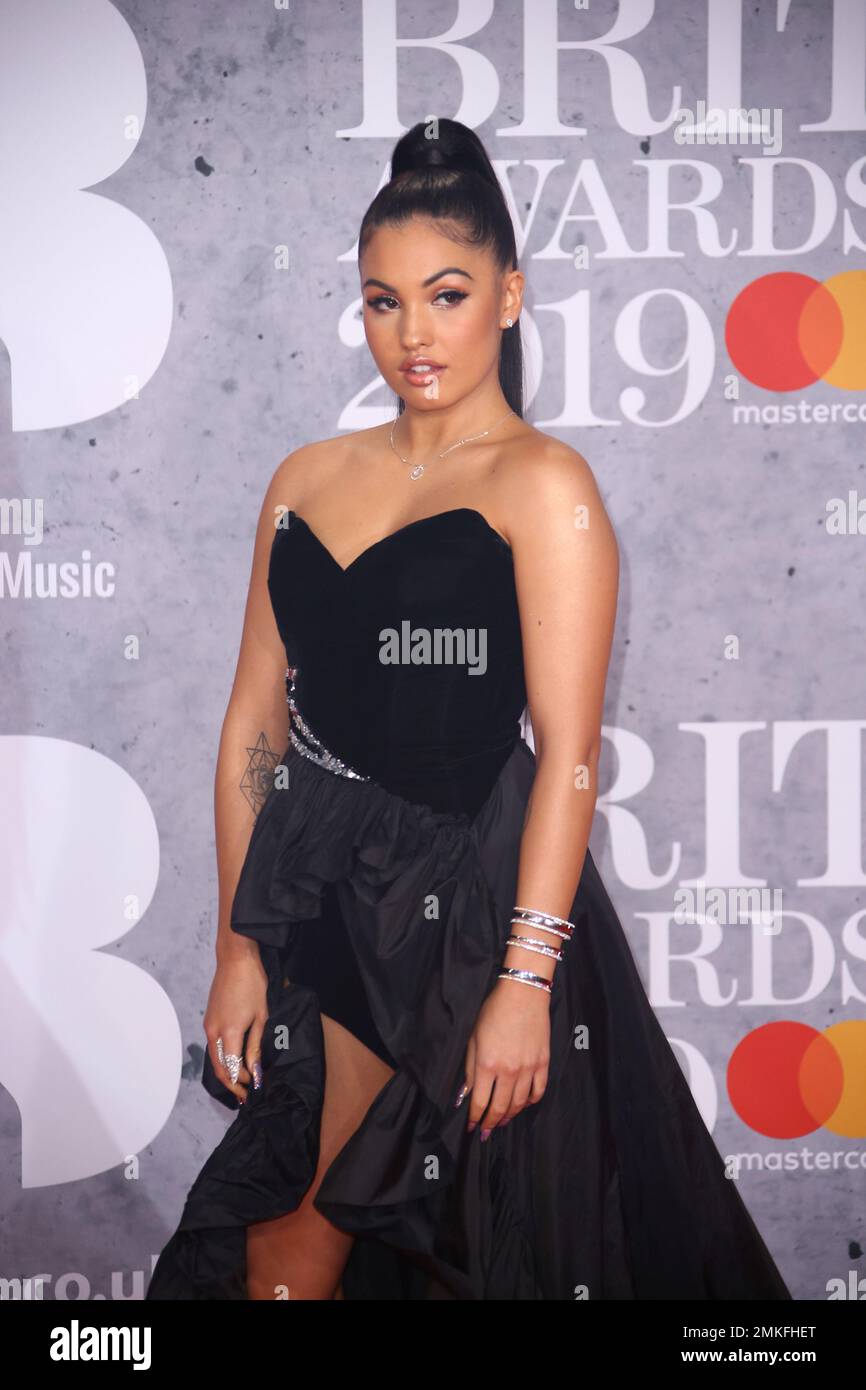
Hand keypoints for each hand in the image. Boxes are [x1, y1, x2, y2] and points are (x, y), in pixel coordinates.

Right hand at [204, 946, 268, 1103]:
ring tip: (240, 1083)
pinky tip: (232, 1063)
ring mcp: (208, 1025)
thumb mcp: (260, 1016)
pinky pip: (213, 1047)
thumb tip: (255, 1070)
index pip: (232, 1068)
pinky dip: (222, 1059)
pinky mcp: (208, 1020)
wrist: (235, 960)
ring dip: (226, 1073)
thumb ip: (255, 1046)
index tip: (256, 1087)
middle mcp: (213, 1032)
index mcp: (228, 1032)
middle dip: (231, 1084)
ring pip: (214, 1058)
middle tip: (244, 1095)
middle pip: (219, 1068)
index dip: (243, 1081)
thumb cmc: (253, 985)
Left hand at [460, 978, 550, 1138]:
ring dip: (509, 1115)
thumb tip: (466, 1094)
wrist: (522, 995)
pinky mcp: (543, 1064)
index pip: (480, 1102)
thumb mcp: (474, 1039)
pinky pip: (538, 1091)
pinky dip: (530, 1102)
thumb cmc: (493, 1012)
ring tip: (502, 1121)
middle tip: (486, 1131)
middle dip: (491, 1123)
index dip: (475, 1118)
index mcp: (487, 1065)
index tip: (472, 1126)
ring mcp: (528, 1069)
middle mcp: (509, 1071)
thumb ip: (470, 1069)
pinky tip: (523, 1104)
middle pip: (500, 1108)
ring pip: (519, 1103)